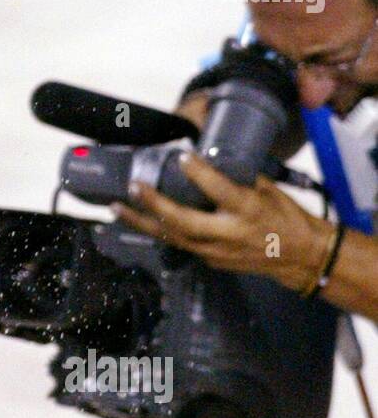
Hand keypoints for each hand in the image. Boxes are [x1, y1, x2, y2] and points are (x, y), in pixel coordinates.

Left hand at [112, 151, 328, 291]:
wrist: (299, 257)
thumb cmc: (285, 218)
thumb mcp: (267, 190)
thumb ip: (236, 177)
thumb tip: (206, 157)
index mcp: (248, 211)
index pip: (219, 190)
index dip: (199, 173)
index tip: (181, 156)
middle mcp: (229, 233)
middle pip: (183, 221)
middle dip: (154, 205)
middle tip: (133, 187)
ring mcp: (216, 251)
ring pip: (172, 237)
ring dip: (142, 222)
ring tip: (117, 207)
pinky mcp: (209, 261)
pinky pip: (179, 244)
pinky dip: (158, 231)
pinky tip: (138, 220)